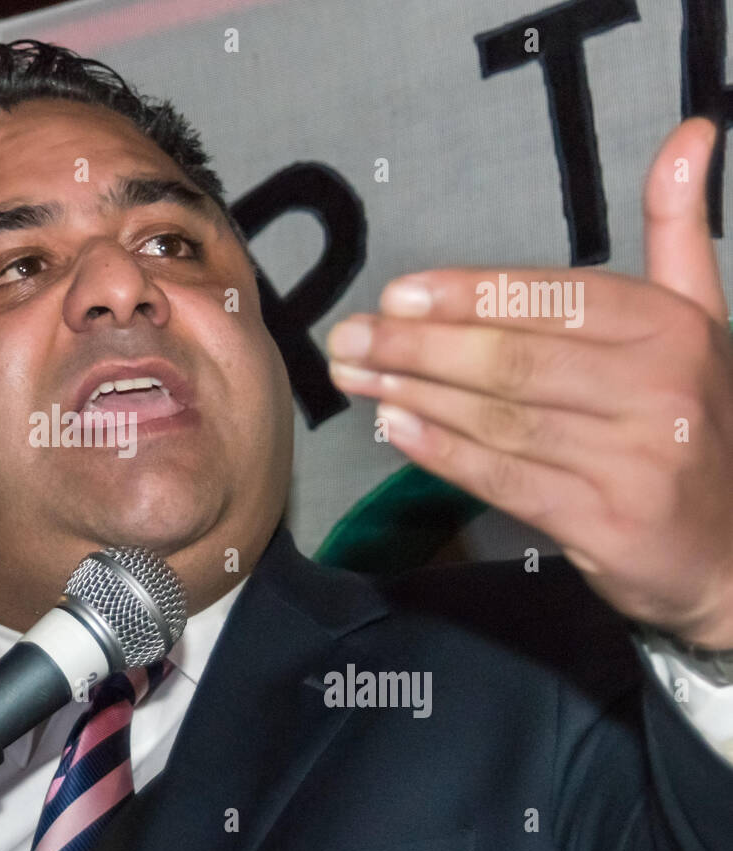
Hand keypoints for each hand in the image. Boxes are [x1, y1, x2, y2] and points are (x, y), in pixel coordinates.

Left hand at [325, 117, 732, 649]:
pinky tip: (395, 429)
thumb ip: (677, 229)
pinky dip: (443, 453)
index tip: (397, 293)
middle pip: (514, 361)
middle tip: (348, 338)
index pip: (553, 300)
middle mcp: (660, 390)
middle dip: (418, 347)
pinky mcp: (607, 523)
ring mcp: (636, 462)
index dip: (468, 295)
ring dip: (415, 394)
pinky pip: (506, 480)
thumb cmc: (694, 416)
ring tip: (355, 376)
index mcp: (672, 327)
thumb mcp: (700, 318)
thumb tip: (689, 131)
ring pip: (500, 419)